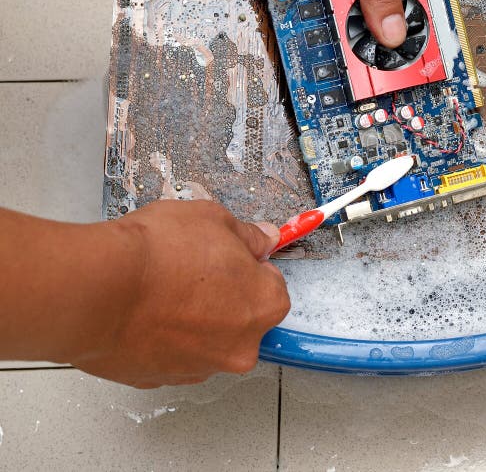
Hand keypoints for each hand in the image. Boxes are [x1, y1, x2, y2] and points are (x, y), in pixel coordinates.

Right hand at [73, 201, 288, 387]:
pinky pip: (171, 354)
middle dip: (224, 296)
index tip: (227, 256)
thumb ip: (248, 235)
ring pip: (207, 340)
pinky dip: (163, 337)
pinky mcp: (159, 380)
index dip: (249, 266)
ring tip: (162, 289)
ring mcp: (199, 369)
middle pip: (242, 318)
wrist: (97, 290)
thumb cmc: (159, 253)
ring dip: (194, 319)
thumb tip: (264, 238)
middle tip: (192, 270)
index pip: (272, 286)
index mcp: (264, 306)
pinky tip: (143, 313)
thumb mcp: (214, 220)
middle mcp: (240, 347)